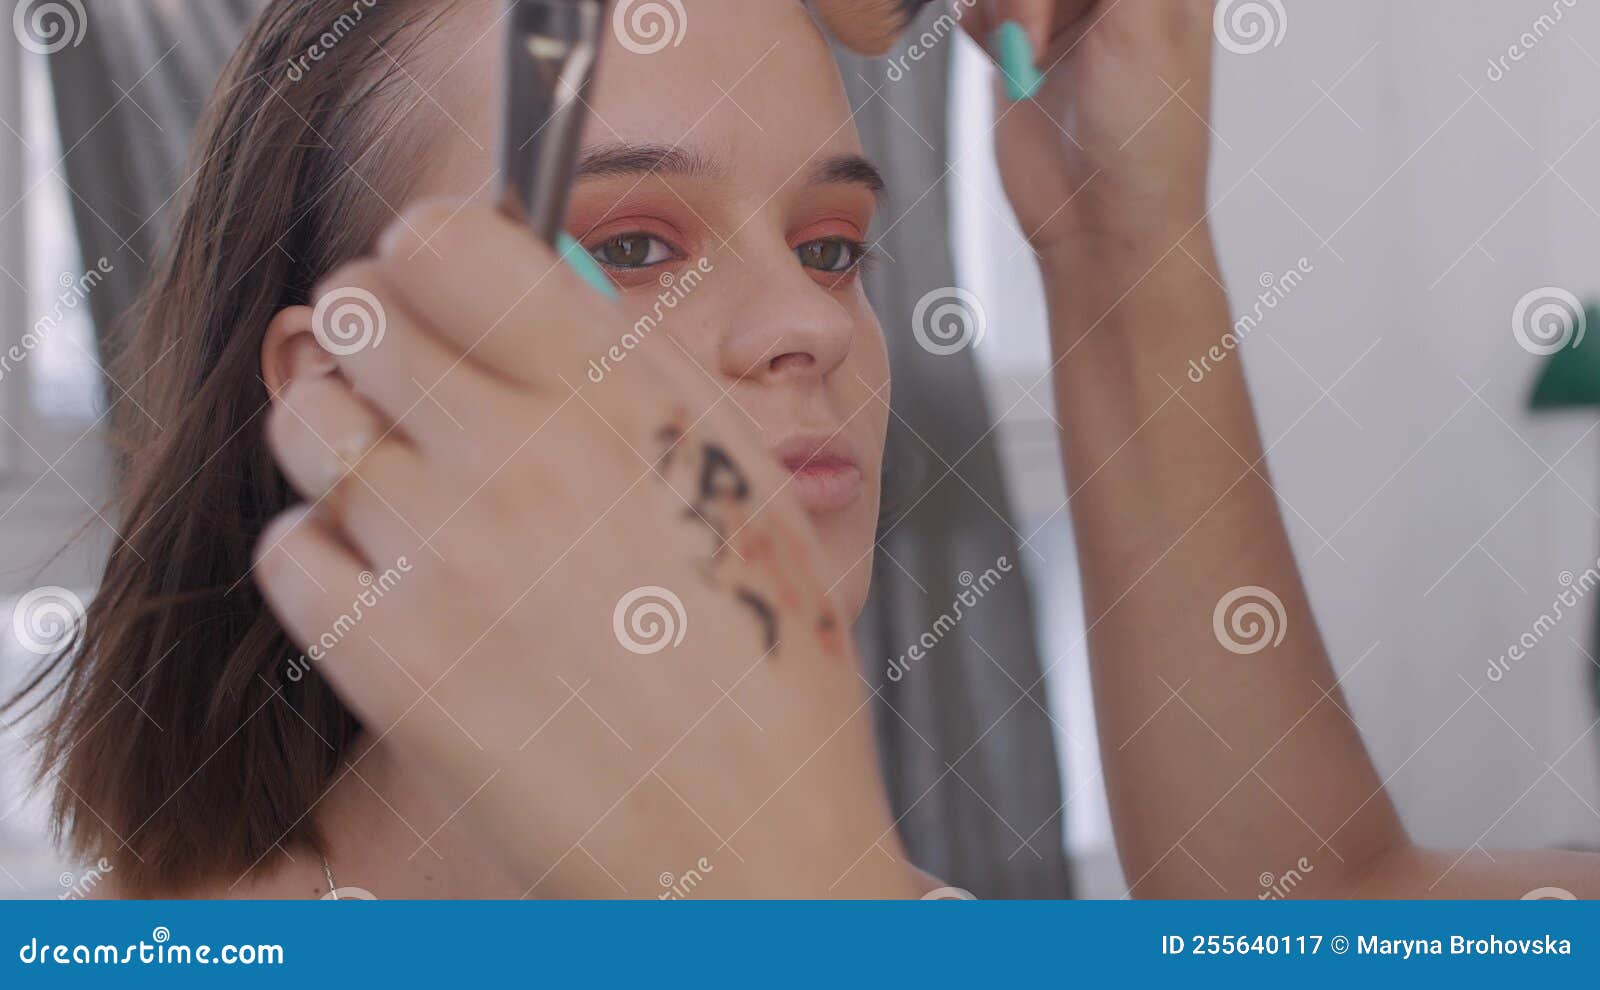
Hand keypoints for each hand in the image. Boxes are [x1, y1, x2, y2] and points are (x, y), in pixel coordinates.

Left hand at [253, 201, 914, 897]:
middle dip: (375, 333)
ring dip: (344, 439)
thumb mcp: (745, 472)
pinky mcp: (387, 657)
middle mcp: (522, 455)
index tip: (438, 284)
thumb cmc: (767, 660)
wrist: (746, 833)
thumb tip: (530, 286)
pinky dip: (324, 556)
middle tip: (406, 375)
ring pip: (306, 426)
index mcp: (620, 395)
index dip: (429, 251)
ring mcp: (443, 556)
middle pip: (353, 313)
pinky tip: (395, 582)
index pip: (445, 237)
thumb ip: (627, 367)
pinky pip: (288, 550)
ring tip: (405, 487)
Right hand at [960, 0, 1215, 252]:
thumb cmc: (1149, 139)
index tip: (1047, 13)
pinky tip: (1008, 62)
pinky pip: (978, 1)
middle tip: (1035, 29)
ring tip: (1028, 54)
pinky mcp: (1016, 39)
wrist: (1097, 220)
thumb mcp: (1144, 18)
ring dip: (1006, 5)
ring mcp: (1062, 7)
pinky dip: (981, 26)